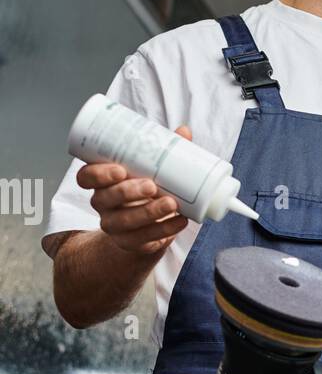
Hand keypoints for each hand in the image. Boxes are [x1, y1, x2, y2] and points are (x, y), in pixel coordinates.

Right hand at [77, 124, 190, 254]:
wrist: (144, 226)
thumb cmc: (143, 188)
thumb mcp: (149, 169)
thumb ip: (163, 152)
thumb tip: (184, 131)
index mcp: (101, 182)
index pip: (85, 177)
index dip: (98, 175)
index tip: (120, 169)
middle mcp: (102, 204)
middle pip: (105, 199)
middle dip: (128, 192)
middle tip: (152, 186)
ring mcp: (114, 225)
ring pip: (125, 221)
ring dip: (149, 212)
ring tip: (172, 204)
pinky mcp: (130, 242)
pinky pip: (145, 239)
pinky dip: (165, 229)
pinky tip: (181, 221)